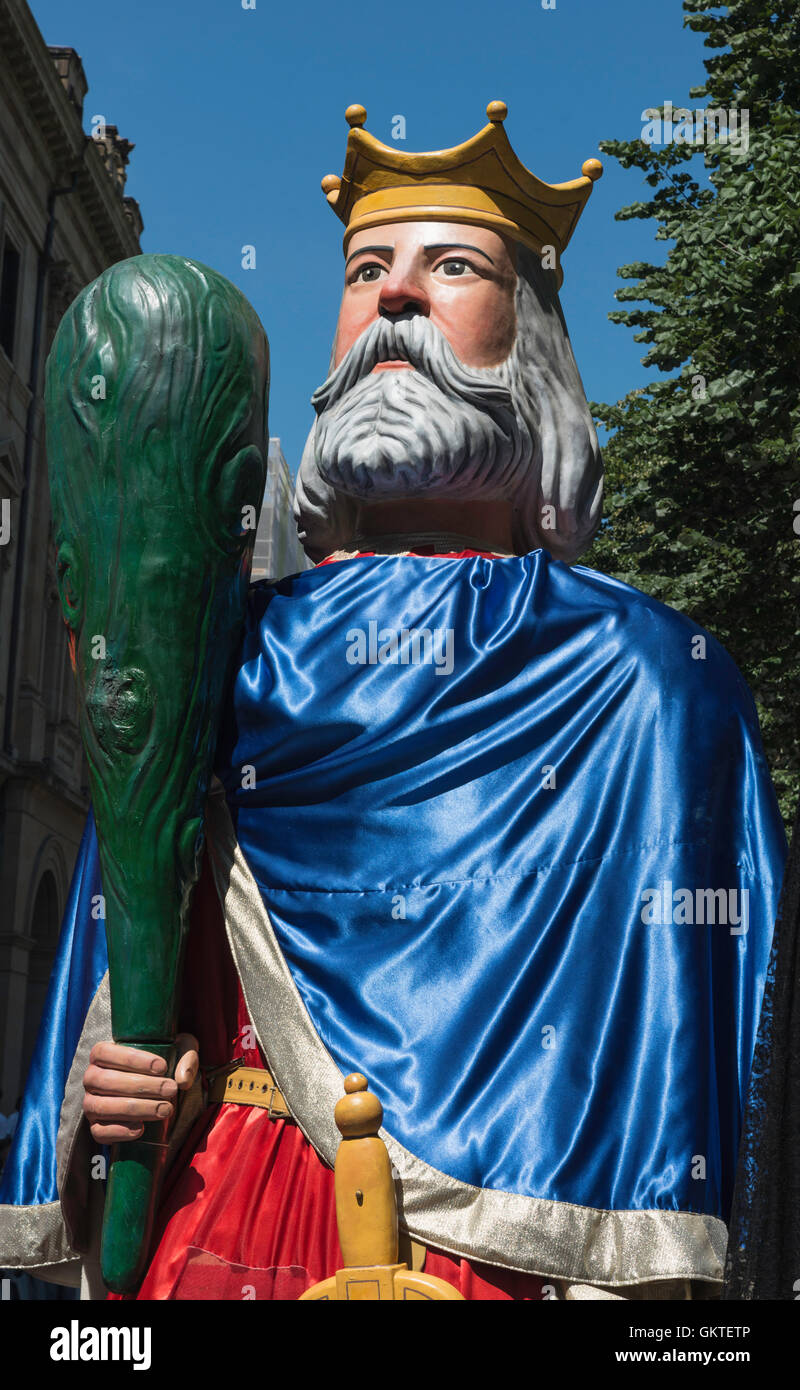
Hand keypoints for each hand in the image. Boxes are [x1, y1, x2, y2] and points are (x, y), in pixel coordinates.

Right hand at [82, 1033, 199, 1143]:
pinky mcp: (96, 1127)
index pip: (104, 1052)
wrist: (156, 1092)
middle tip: (170, 1090)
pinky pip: (99, 1132)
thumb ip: (186, 1057)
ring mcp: (91, 1103)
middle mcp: (91, 1078)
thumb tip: (183, 1080)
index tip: (161, 1067)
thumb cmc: (162, 1064)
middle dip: (141, 1086)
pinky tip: (141, 1128)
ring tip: (164, 1109)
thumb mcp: (178, 1051)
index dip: (131, 1059)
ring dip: (136, 1109)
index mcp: (102, 1054)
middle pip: (106, 1081)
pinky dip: (119, 1131)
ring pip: (103, 1106)